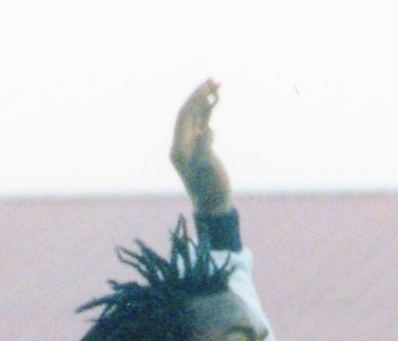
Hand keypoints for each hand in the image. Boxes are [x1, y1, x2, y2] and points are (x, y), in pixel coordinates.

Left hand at [170, 80, 231, 217]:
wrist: (214, 204)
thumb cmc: (209, 188)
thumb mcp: (205, 168)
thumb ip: (203, 147)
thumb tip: (206, 130)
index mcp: (178, 147)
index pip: (184, 116)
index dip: (194, 99)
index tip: (206, 86)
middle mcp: (182, 143)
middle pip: (189, 113)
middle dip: (200, 95)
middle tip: (213, 79)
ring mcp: (192, 145)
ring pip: (197, 117)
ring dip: (206, 101)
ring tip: (218, 86)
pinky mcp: (202, 149)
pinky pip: (204, 125)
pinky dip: (210, 113)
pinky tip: (217, 102)